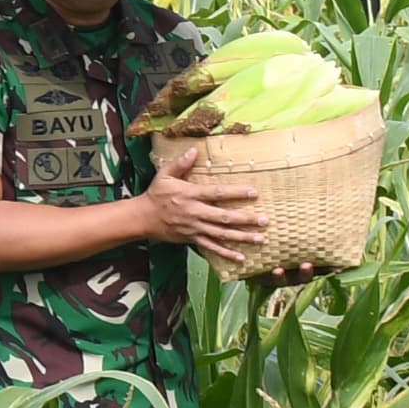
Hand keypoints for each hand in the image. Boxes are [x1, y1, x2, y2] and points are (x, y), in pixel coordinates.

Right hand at [132, 153, 272, 266]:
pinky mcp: (192, 239)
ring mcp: (195, 228)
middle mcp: (195, 213)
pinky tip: (241, 257)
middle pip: (224, 217)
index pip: (217, 194)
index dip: (236, 193)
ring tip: (260, 239)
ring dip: (242, 237)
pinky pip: (212, 248)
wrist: (143, 218)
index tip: (254, 192)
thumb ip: (181, 163)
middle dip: (245, 219)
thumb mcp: (165, 175)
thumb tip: (195, 150)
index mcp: (190, 195)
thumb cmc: (156, 194)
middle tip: (265, 220)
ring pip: (221, 234)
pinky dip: (226, 253)